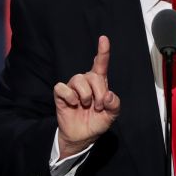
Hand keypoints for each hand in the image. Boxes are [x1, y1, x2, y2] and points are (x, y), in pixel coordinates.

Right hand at [53, 36, 120, 157]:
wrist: (83, 136)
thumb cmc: (97, 122)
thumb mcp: (112, 115)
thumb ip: (115, 104)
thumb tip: (108, 95)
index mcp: (99, 84)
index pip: (100, 64)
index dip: (102, 51)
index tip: (104, 39)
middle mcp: (86, 82)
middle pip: (92, 75)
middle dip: (99, 91)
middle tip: (99, 106)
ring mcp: (73, 88)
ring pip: (78, 79)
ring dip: (85, 95)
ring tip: (86, 105)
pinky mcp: (61, 95)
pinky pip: (62, 88)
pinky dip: (70, 97)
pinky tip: (73, 104)